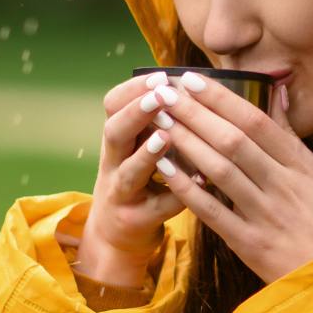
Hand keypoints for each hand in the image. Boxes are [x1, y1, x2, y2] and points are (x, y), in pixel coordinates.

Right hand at [84, 73, 194, 270]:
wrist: (118, 236)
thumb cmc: (139, 181)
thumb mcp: (138, 147)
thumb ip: (157, 122)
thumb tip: (190, 84)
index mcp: (117, 140)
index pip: (113, 106)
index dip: (134, 89)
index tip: (162, 76)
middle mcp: (112, 164)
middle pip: (114, 133)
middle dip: (136, 113)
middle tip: (161, 96)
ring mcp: (121, 194)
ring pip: (128, 173)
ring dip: (146, 154)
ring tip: (166, 138)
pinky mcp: (136, 221)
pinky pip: (157, 207)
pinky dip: (178, 194)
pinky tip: (200, 181)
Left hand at [153, 72, 312, 284]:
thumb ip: (290, 132)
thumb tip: (277, 89)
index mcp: (300, 163)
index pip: (255, 121)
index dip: (220, 98)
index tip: (191, 79)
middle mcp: (282, 184)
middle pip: (233, 140)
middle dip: (195, 113)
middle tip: (163, 92)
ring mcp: (265, 214)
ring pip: (220, 171)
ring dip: (186, 143)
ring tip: (159, 121)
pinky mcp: (249, 243)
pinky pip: (212, 211)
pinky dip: (187, 188)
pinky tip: (164, 167)